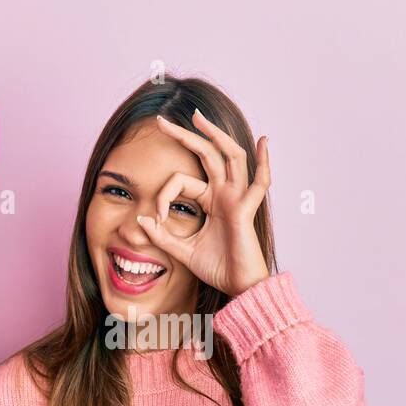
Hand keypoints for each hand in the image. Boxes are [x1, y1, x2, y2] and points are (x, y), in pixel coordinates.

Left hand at [135, 108, 271, 295]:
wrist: (238, 288)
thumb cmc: (217, 269)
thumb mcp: (182, 250)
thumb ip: (162, 236)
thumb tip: (141, 221)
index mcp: (211, 201)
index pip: (182, 182)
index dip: (165, 196)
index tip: (157, 219)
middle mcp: (225, 194)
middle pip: (207, 154)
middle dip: (186, 135)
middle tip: (163, 120)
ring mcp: (238, 198)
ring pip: (230, 156)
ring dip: (216, 134)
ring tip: (198, 117)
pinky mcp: (247, 209)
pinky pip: (260, 183)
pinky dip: (265, 161)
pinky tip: (263, 141)